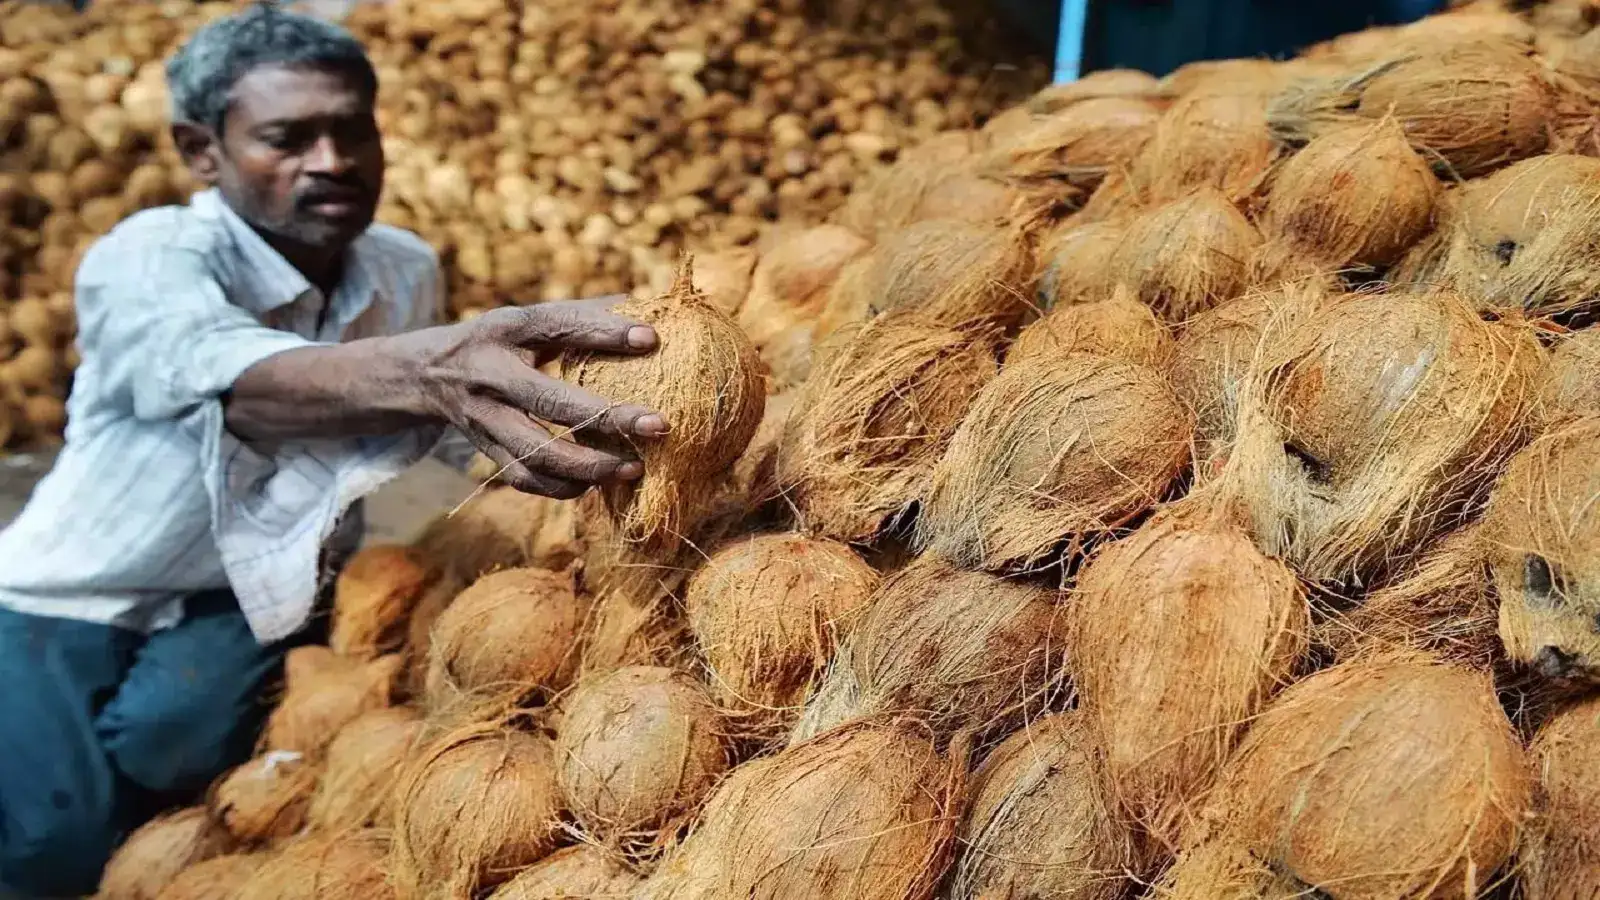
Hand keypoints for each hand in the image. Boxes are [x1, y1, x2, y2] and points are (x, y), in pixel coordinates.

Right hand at [409, 298, 667, 498]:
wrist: (425, 374)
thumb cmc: (499, 342)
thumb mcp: (527, 319)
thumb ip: (580, 315)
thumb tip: (646, 308)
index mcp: (506, 330)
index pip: (558, 326)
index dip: (604, 332)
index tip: (651, 338)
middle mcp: (491, 374)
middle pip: (548, 401)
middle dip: (606, 416)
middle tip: (659, 424)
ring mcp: (484, 417)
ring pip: (535, 452)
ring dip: (589, 466)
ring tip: (634, 468)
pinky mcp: (484, 450)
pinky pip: (524, 478)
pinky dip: (562, 488)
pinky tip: (596, 484)